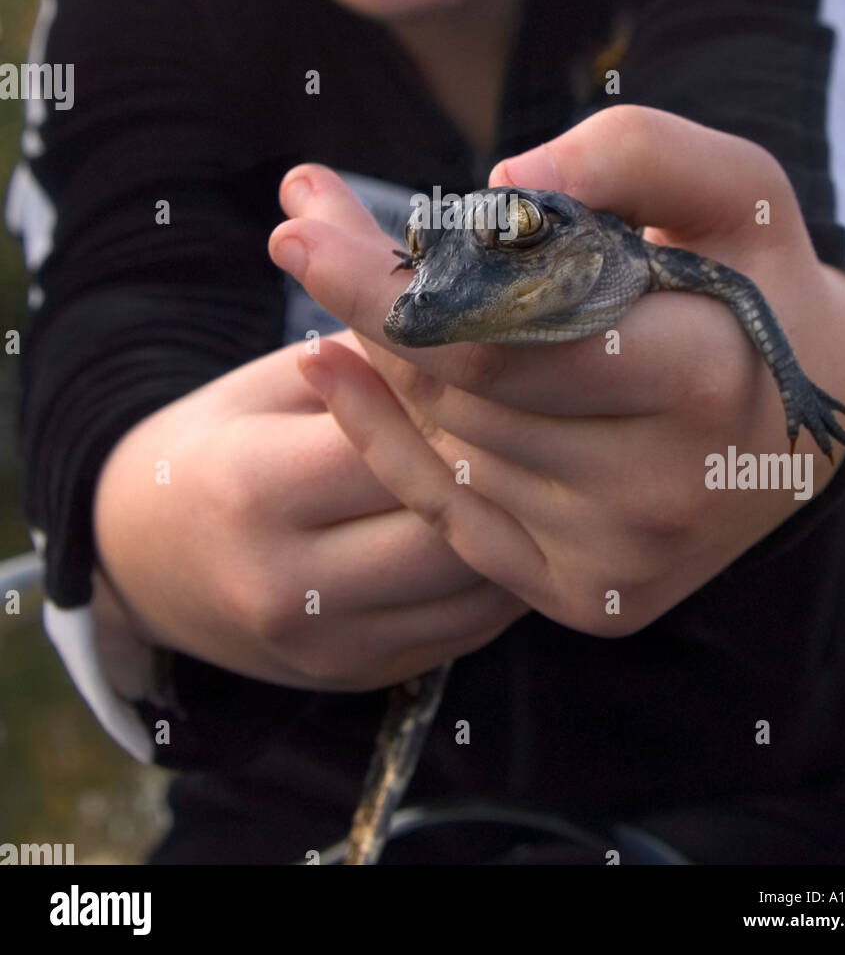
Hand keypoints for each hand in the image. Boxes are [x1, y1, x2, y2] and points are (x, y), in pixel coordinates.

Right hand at [92, 335, 525, 694]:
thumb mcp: (269, 383)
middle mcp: (288, 582)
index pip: (393, 440)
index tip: (508, 362)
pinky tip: (527, 524)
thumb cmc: (219, 444)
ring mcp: (328, 644)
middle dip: (508, 465)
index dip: (461, 399)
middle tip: (554, 416)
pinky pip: (470, 628)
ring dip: (523, 526)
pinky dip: (506, 573)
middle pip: (444, 523)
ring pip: (471, 585)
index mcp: (253, 487)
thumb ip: (364, 356)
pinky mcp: (364, 673)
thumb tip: (469, 315)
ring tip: (553, 466)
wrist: (147, 561)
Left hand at [269, 105, 844, 637]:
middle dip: (366, 311)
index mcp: (703, 378)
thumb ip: (632, 152)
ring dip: (381, 364)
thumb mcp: (730, 182)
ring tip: (348, 292)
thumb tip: (503, 185)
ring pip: (447, 447)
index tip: (301, 233)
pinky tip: (334, 372)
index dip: (390, 293)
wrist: (804, 414)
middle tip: (303, 240)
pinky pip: (450, 512)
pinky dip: (384, 440)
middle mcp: (662, 490)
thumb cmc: (755, 277)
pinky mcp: (585, 593)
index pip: (501, 341)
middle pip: (460, 396)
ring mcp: (620, 556)